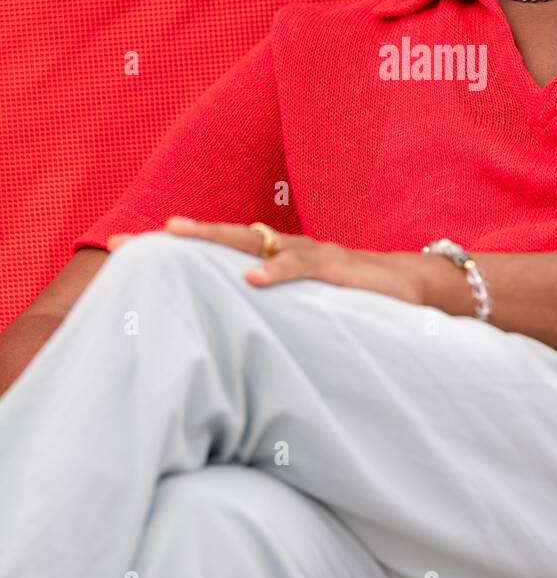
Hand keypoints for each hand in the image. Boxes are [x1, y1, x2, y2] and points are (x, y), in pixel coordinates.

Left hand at [106, 218, 426, 304]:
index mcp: (274, 257)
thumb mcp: (303, 310)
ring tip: (175, 235)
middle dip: (172, 237)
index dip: (170, 248)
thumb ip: (268, 318)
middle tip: (123, 242)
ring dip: (213, 237)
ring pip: (253, 240)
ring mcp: (311, 254)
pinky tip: (251, 278)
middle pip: (219, 237)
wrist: (417, 288)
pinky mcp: (338, 270)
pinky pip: (304, 267)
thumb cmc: (354, 302)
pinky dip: (278, 271)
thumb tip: (221, 342)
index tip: (118, 250)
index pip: (214, 247)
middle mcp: (286, 247)